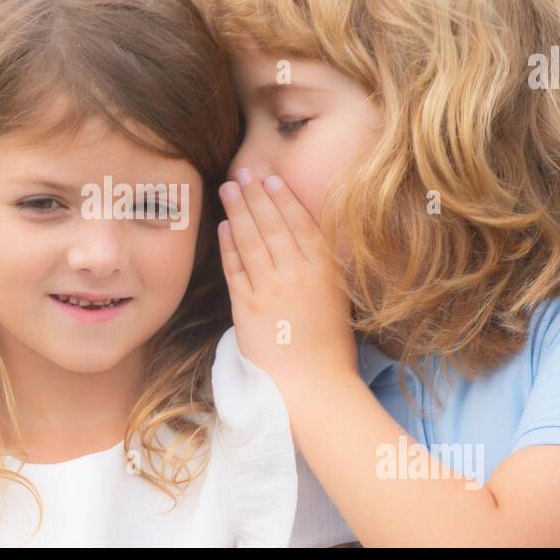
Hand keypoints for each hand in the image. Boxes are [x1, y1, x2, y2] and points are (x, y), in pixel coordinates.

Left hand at [217, 168, 357, 386]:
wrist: (314, 388)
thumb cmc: (330, 350)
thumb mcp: (336, 300)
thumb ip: (319, 271)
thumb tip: (302, 244)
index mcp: (324, 272)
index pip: (301, 224)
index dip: (283, 199)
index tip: (270, 179)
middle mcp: (297, 275)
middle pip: (271, 225)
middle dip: (254, 195)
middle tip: (241, 171)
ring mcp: (270, 290)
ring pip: (250, 240)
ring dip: (237, 211)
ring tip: (227, 188)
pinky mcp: (247, 308)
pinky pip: (234, 269)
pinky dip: (228, 245)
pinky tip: (223, 226)